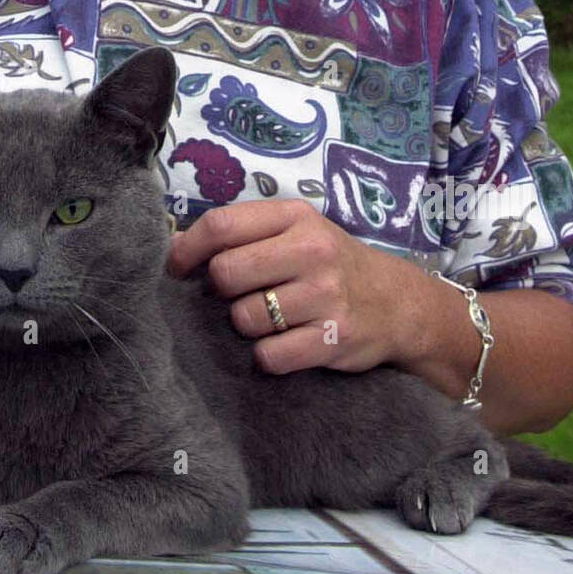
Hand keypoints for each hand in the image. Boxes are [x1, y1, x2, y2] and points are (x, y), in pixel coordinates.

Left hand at [166, 199, 422, 375]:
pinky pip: (269, 356)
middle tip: (240, 294)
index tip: (176, 267)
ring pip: (244, 318)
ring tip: (271, 318)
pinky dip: (268, 356)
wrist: (397, 302)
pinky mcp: (333, 338)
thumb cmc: (330, 263)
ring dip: (247, 324)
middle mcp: (312, 250)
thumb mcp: (295, 231)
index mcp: (295, 217)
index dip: (187, 248)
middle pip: (226, 273)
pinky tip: (284, 343)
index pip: (221, 225)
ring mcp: (325, 295)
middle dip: (221, 291)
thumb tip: (175, 246)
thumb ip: (242, 233)